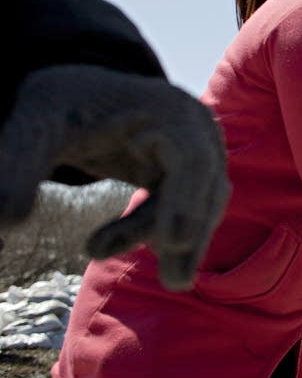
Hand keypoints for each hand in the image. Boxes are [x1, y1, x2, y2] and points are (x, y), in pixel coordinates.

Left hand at [0, 65, 229, 290]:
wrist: (77, 94)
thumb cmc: (60, 106)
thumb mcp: (34, 128)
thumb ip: (18, 168)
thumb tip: (6, 222)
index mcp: (165, 108)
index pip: (190, 157)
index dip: (185, 200)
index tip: (172, 243)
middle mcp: (193, 127)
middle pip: (206, 183)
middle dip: (190, 231)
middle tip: (174, 283)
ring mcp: (198, 149)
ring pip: (203, 200)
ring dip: (186, 241)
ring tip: (170, 280)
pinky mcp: (189, 171)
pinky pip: (191, 205)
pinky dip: (169, 232)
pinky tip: (136, 249)